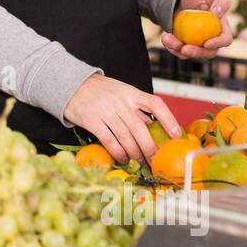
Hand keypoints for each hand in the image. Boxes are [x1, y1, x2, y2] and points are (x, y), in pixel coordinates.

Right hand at [62, 74, 180, 164]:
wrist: (70, 83)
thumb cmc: (99, 90)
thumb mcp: (121, 92)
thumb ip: (136, 109)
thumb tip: (155, 127)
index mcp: (131, 92)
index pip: (155, 104)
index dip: (168, 120)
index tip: (176, 135)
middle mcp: (120, 101)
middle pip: (140, 128)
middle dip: (150, 148)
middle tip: (156, 161)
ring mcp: (105, 110)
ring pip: (125, 137)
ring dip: (135, 154)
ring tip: (140, 163)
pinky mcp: (91, 119)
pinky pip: (109, 140)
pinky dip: (118, 152)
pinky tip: (123, 159)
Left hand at [161, 0, 234, 59]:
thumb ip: (220, 1)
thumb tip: (217, 14)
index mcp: (222, 28)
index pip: (225, 39)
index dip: (218, 44)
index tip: (207, 43)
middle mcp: (212, 39)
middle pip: (208, 53)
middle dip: (197, 53)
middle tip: (184, 49)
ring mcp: (198, 44)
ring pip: (191, 53)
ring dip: (178, 49)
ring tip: (167, 38)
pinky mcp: (185, 45)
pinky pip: (179, 51)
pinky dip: (171, 46)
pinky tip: (165, 37)